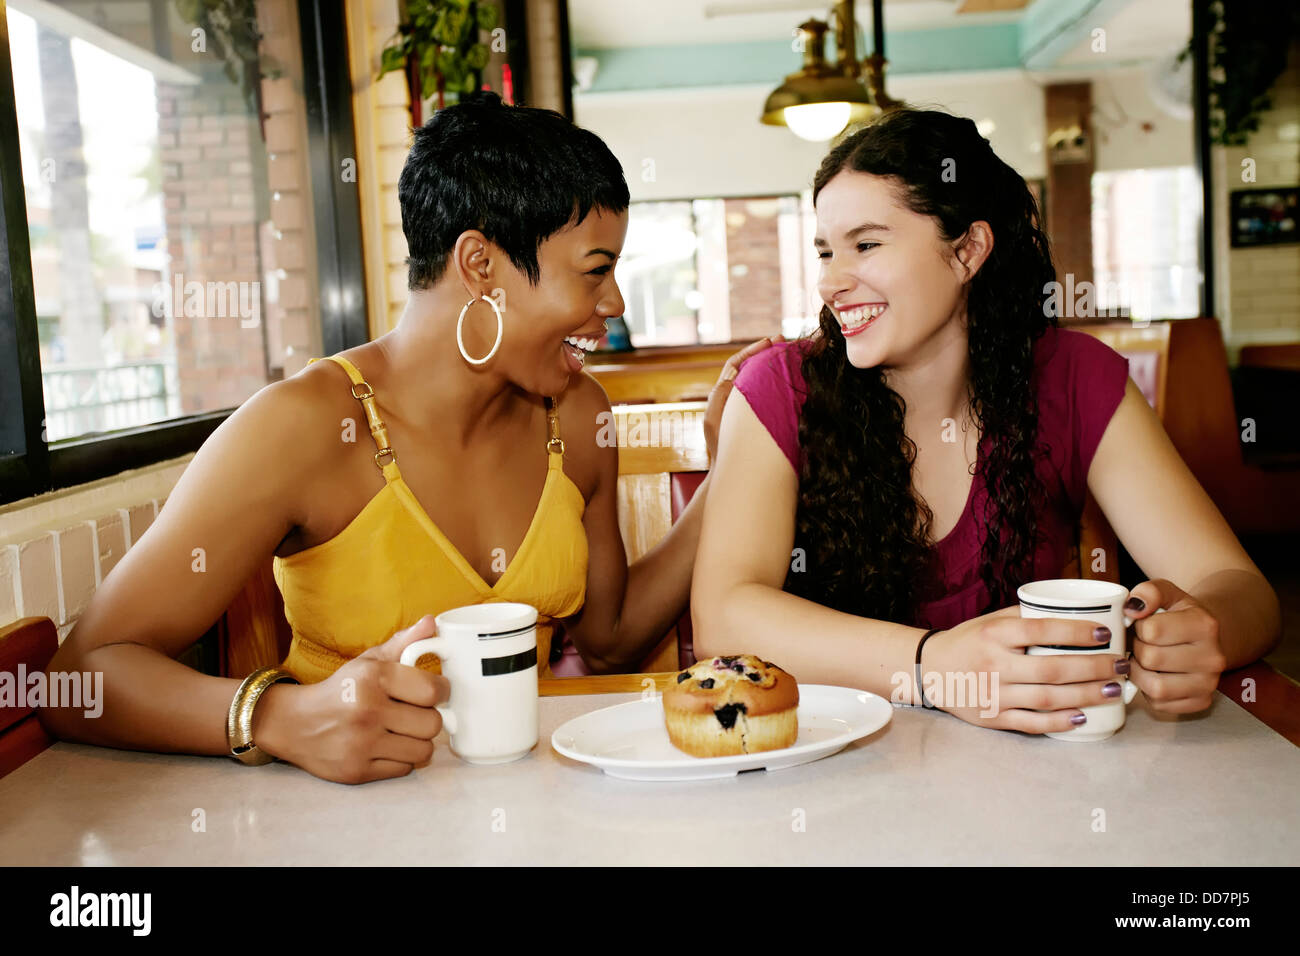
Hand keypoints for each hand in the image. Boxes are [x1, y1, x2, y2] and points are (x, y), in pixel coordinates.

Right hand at [255, 615, 450, 783]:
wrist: (294, 724)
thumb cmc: (341, 689)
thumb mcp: (368, 661)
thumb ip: (404, 643)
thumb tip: (431, 622)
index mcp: (373, 679)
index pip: (433, 691)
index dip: (442, 691)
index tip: (435, 692)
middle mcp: (368, 711)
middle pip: (433, 724)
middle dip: (429, 718)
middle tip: (416, 713)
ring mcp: (362, 744)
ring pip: (423, 751)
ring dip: (418, 741)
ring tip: (404, 731)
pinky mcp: (357, 771)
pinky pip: (404, 769)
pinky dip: (401, 760)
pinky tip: (387, 747)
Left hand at [704, 336, 783, 465]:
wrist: (731, 470)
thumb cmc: (721, 448)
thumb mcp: (714, 420)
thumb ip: (720, 397)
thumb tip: (734, 376)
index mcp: (722, 393)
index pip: (736, 364)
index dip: (752, 350)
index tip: (770, 342)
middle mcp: (735, 395)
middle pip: (750, 366)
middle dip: (766, 353)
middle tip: (785, 341)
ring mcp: (749, 405)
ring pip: (762, 378)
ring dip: (774, 366)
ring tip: (791, 354)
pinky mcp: (762, 414)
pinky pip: (771, 393)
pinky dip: (780, 384)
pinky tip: (794, 380)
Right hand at [920, 605, 1131, 733]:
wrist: (928, 670)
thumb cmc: (968, 641)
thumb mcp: (990, 622)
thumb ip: (1025, 618)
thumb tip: (1073, 609)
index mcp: (994, 635)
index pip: (1040, 631)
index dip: (1075, 632)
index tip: (1104, 633)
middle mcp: (993, 664)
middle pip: (1052, 669)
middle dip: (1093, 668)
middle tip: (1121, 664)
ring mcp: (993, 694)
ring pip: (1048, 698)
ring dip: (1086, 695)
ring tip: (1114, 690)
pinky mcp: (993, 718)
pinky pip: (1031, 723)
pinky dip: (1059, 722)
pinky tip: (1082, 716)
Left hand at [1123, 579, 1225, 714]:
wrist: (1206, 635)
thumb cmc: (1179, 614)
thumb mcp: (1167, 593)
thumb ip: (1148, 592)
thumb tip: (1132, 608)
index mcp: (1205, 625)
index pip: (1151, 630)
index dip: (1138, 627)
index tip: (1143, 625)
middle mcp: (1213, 657)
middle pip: (1151, 659)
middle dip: (1137, 649)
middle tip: (1141, 643)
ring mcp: (1209, 683)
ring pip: (1155, 687)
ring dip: (1139, 673)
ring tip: (1143, 660)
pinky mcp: (1201, 702)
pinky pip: (1160, 705)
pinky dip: (1148, 692)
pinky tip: (1154, 675)